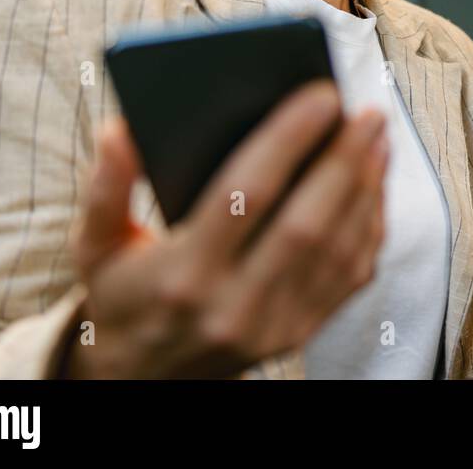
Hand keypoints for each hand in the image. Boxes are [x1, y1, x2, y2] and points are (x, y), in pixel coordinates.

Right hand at [62, 79, 387, 377]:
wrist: (145, 380)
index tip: (321, 93)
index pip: (244, 196)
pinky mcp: (301, 333)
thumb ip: (105, 187)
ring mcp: (274, 325)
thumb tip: (119, 128)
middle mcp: (233, 306)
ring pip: (338, 249)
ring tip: (378, 137)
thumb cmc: (123, 296)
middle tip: (368, 111)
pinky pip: (351, 275)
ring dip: (366, 187)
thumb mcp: (94, 247)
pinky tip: (375, 185)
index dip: (288, 140)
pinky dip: (370, 225)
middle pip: (306, 223)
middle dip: (344, 160)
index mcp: (182, 276)